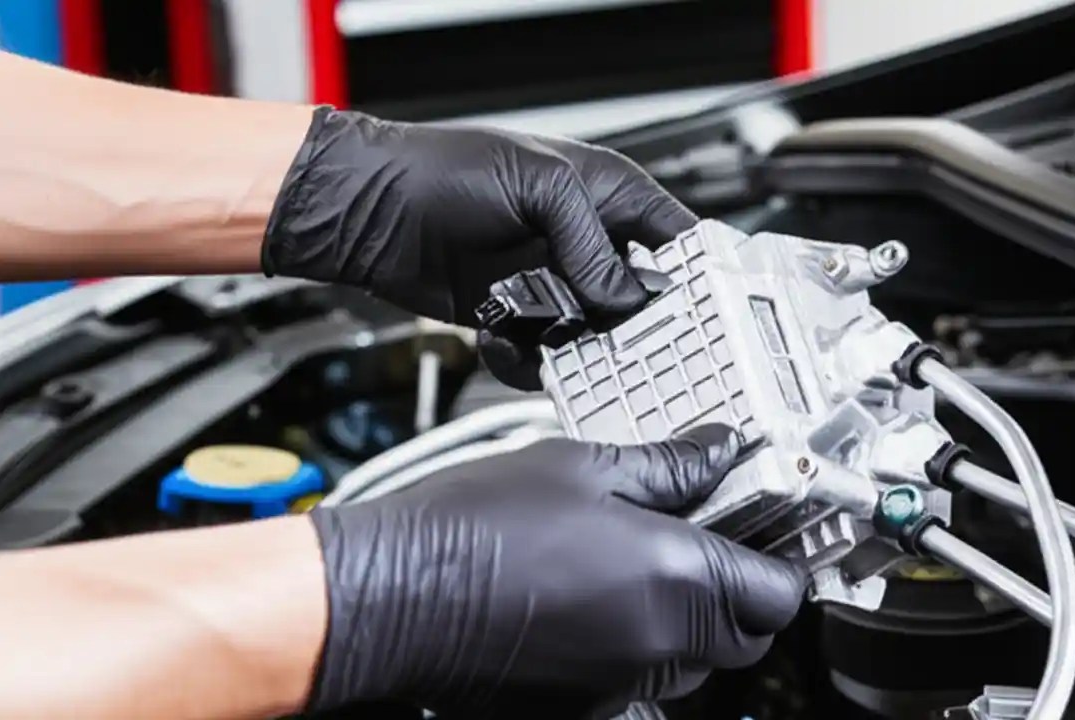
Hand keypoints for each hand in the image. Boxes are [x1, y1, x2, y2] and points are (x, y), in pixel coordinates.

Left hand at [262, 106, 694, 327]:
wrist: (370, 209)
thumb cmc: (443, 170)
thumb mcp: (539, 188)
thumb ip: (591, 244)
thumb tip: (623, 298)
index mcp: (605, 195)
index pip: (675, 239)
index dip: (694, 276)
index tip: (705, 316)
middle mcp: (583, 242)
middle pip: (637, 302)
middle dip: (628, 328)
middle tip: (616, 344)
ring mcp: (549, 282)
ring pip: (590, 337)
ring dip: (570, 347)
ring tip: (544, 337)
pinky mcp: (514, 317)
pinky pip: (540, 355)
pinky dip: (522, 358)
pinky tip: (499, 336)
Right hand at [306, 424, 805, 717]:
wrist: (392, 594)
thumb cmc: (474, 526)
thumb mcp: (581, 464)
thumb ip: (667, 466)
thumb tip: (717, 451)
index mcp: (679, 579)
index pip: (780, 592)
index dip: (777, 557)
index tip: (757, 527)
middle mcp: (661, 646)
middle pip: (745, 636)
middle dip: (736, 593)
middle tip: (696, 540)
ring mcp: (620, 686)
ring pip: (692, 665)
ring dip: (685, 624)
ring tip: (631, 566)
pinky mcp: (580, 709)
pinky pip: (636, 688)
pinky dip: (633, 656)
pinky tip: (592, 611)